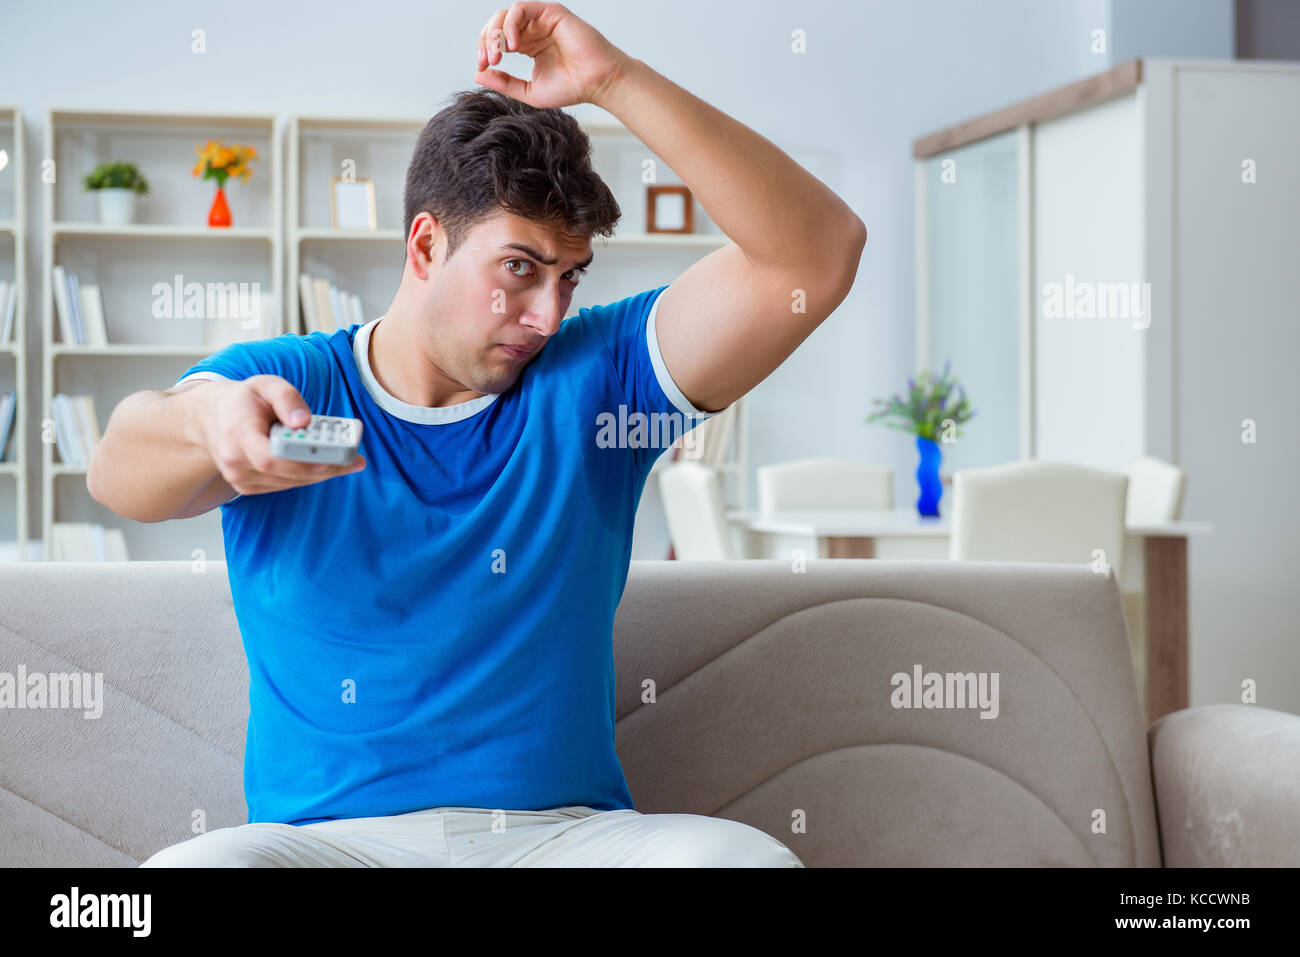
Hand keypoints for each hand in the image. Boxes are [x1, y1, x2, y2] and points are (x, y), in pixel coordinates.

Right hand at [201, 375, 364, 495]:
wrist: (213, 418)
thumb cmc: (245, 400)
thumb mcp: (265, 385)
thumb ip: (286, 398)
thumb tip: (304, 420)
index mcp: (237, 433)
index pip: (269, 457)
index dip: (300, 462)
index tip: (329, 460)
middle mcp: (235, 461)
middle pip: (284, 474)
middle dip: (323, 468)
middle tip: (354, 460)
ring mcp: (239, 478)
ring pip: (288, 482)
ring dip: (321, 474)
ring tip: (350, 461)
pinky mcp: (247, 487)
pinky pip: (284, 485)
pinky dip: (307, 476)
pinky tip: (329, 466)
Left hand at [473, 1, 630, 108]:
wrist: (597, 83)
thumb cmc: (571, 88)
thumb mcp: (528, 91)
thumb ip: (504, 83)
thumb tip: (479, 75)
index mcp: (528, 45)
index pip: (496, 39)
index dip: (484, 51)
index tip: (482, 68)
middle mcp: (532, 30)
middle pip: (496, 24)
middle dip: (485, 42)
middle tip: (487, 61)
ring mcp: (541, 20)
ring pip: (505, 15)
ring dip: (495, 34)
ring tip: (498, 55)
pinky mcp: (551, 12)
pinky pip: (521, 9)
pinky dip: (511, 25)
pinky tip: (513, 46)